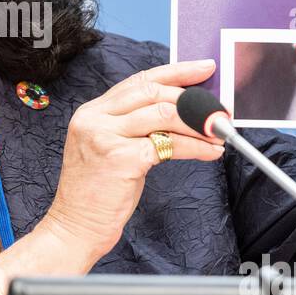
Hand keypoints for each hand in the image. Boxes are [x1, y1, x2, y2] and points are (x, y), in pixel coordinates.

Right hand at [42, 60, 225, 257]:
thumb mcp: (110, 147)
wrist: (76, 226)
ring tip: (218, 132)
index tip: (202, 68)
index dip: (175, 72)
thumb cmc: (98, 191)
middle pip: (152, 92)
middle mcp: (95, 118)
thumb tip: (181, 110)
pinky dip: (196, 148)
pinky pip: (170, 145)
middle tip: (218, 109)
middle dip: (192, 98)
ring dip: (198, 123)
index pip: (138, 82)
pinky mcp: (122, 159)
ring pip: (164, 115)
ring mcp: (106, 137)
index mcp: (92, 112)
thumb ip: (133, 125)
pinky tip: (209, 153)